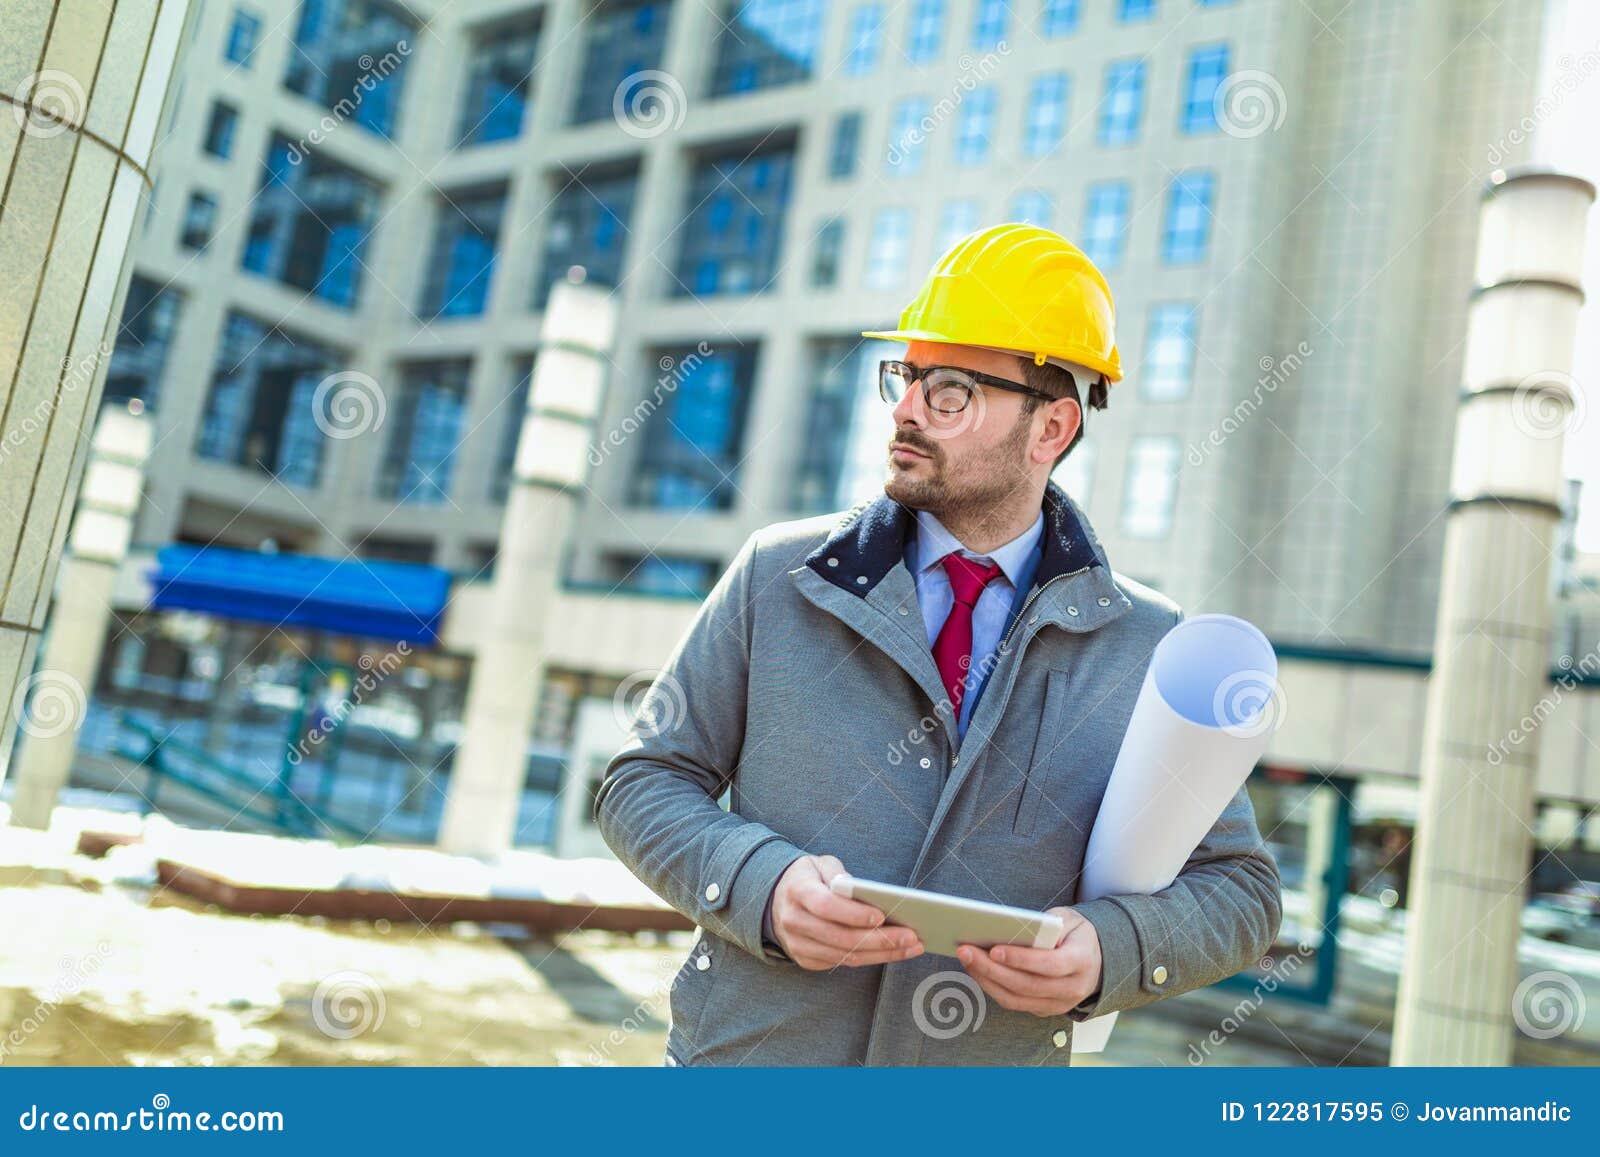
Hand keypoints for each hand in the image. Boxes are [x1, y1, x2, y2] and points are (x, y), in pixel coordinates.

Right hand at [770, 855, 923, 969]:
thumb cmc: (808, 878)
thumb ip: (837, 873)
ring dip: (882, 954)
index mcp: (797, 891)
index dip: (853, 914)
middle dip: (880, 939)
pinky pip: (842, 963)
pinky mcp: (806, 960)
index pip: (825, 906)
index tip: (881, 916)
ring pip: (844, 956)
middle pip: (840, 937)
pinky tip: (893, 951)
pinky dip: (870, 959)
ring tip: (911, 946)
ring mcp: (798, 945)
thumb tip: (858, 888)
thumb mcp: (819, 863)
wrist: (777, 900)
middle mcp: (794, 921)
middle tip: (911, 936)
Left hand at [956, 907, 1101, 1015]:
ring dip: (986, 979)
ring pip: (1016, 999)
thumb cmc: (1077, 934)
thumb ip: (1047, 925)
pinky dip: (992, 987)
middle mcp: (1072, 988)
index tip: (994, 950)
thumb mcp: (1069, 920)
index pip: (1049, 965)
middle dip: (992, 969)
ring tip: (966, 958)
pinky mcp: (1043, 1010)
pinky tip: (977, 970)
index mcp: (1081, 962)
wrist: (1096, 961)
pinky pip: (1013, 1003)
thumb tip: (1012, 929)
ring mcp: (1058, 1004)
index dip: (1021, 959)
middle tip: (966, 951)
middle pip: (1027, 985)